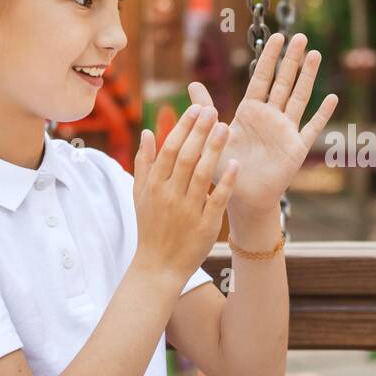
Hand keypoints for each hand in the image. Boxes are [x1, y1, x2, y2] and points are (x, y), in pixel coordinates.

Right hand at [132, 104, 238, 282]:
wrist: (158, 266)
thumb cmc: (151, 227)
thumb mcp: (140, 195)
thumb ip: (145, 163)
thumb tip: (149, 132)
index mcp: (153, 186)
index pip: (169, 149)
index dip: (184, 127)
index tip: (197, 108)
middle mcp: (169, 196)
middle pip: (185, 157)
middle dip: (199, 132)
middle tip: (213, 109)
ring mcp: (187, 211)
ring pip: (201, 175)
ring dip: (213, 150)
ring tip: (225, 128)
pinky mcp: (204, 226)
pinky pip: (217, 200)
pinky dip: (225, 182)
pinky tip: (235, 163)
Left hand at [187, 32, 338, 215]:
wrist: (241, 196)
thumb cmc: (225, 167)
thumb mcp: (212, 134)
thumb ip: (204, 109)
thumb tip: (191, 84)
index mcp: (250, 111)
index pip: (262, 78)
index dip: (269, 58)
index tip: (276, 37)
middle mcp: (270, 117)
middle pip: (283, 82)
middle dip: (291, 59)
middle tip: (299, 36)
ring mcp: (286, 130)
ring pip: (300, 97)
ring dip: (308, 77)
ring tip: (315, 54)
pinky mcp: (297, 147)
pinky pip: (312, 128)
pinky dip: (322, 114)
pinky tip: (332, 98)